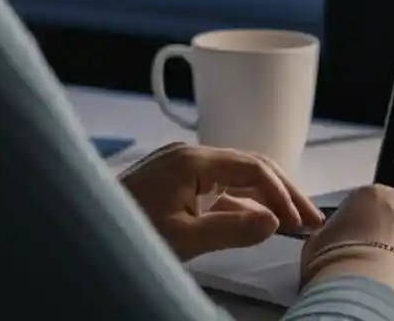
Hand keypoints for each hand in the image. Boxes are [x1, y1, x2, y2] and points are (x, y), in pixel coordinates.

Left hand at [119, 144, 325, 260]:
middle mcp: (189, 155)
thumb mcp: (183, 239)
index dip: (283, 193)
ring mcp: (181, 165)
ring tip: (295, 220)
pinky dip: (241, 203)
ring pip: (236, 176)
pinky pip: (217, 187)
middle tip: (313, 218)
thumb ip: (232, 229)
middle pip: (250, 166)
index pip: (253, 167)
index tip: (302, 221)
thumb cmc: (127, 236)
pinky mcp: (174, 180)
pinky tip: (259, 221)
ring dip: (265, 198)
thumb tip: (275, 221)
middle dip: (283, 192)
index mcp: (192, 161)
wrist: (81, 233)